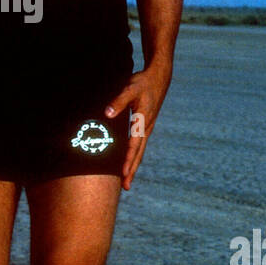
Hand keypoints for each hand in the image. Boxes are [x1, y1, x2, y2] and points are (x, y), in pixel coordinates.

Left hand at [104, 61, 172, 191]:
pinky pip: (139, 145)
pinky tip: (130, 162)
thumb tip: (107, 114)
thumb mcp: (130, 88)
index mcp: (142, 121)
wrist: (159, 77)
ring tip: (127, 181)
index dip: (128, 159)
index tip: (123, 173)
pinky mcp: (145, 125)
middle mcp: (146, 127)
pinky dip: (135, 156)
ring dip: (134, 165)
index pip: (134, 144)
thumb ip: (118, 101)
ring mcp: (147, 127)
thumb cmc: (142, 83)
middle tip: (126, 187)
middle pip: (139, 153)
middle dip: (132, 170)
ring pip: (140, 151)